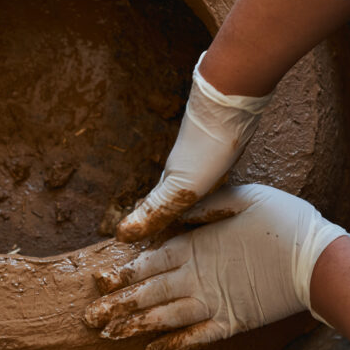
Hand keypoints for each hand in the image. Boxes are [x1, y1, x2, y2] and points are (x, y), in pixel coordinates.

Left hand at [86, 184, 349, 349]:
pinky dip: (175, 346)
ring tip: (110, 335)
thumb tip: (175, 214)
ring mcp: (214, 302)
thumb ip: (203, 207)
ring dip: (136, 327)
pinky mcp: (232, 322)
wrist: (319, 261)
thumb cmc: (283, 221)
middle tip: (89, 318)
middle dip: (116, 305)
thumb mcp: (241, 197)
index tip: (98, 280)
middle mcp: (197, 277)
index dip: (121, 272)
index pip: (148, 262)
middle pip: (148, 294)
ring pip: (165, 318)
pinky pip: (197, 337)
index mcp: (196, 247)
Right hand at [115, 53, 270, 241]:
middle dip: (166, 212)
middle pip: (170, 195)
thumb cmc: (206, 148)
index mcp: (170, 181)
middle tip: (164, 233)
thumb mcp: (180, 188)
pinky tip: (219, 186)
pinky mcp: (221, 149)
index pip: (154, 209)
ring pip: (190, 184)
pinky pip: (211, 174)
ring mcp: (201, 158)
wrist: (229, 107)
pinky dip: (210, 185)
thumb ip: (155, 211)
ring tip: (190, 215)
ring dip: (187, 198)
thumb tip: (120, 234)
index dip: (148, 224)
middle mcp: (182, 169)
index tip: (140, 242)